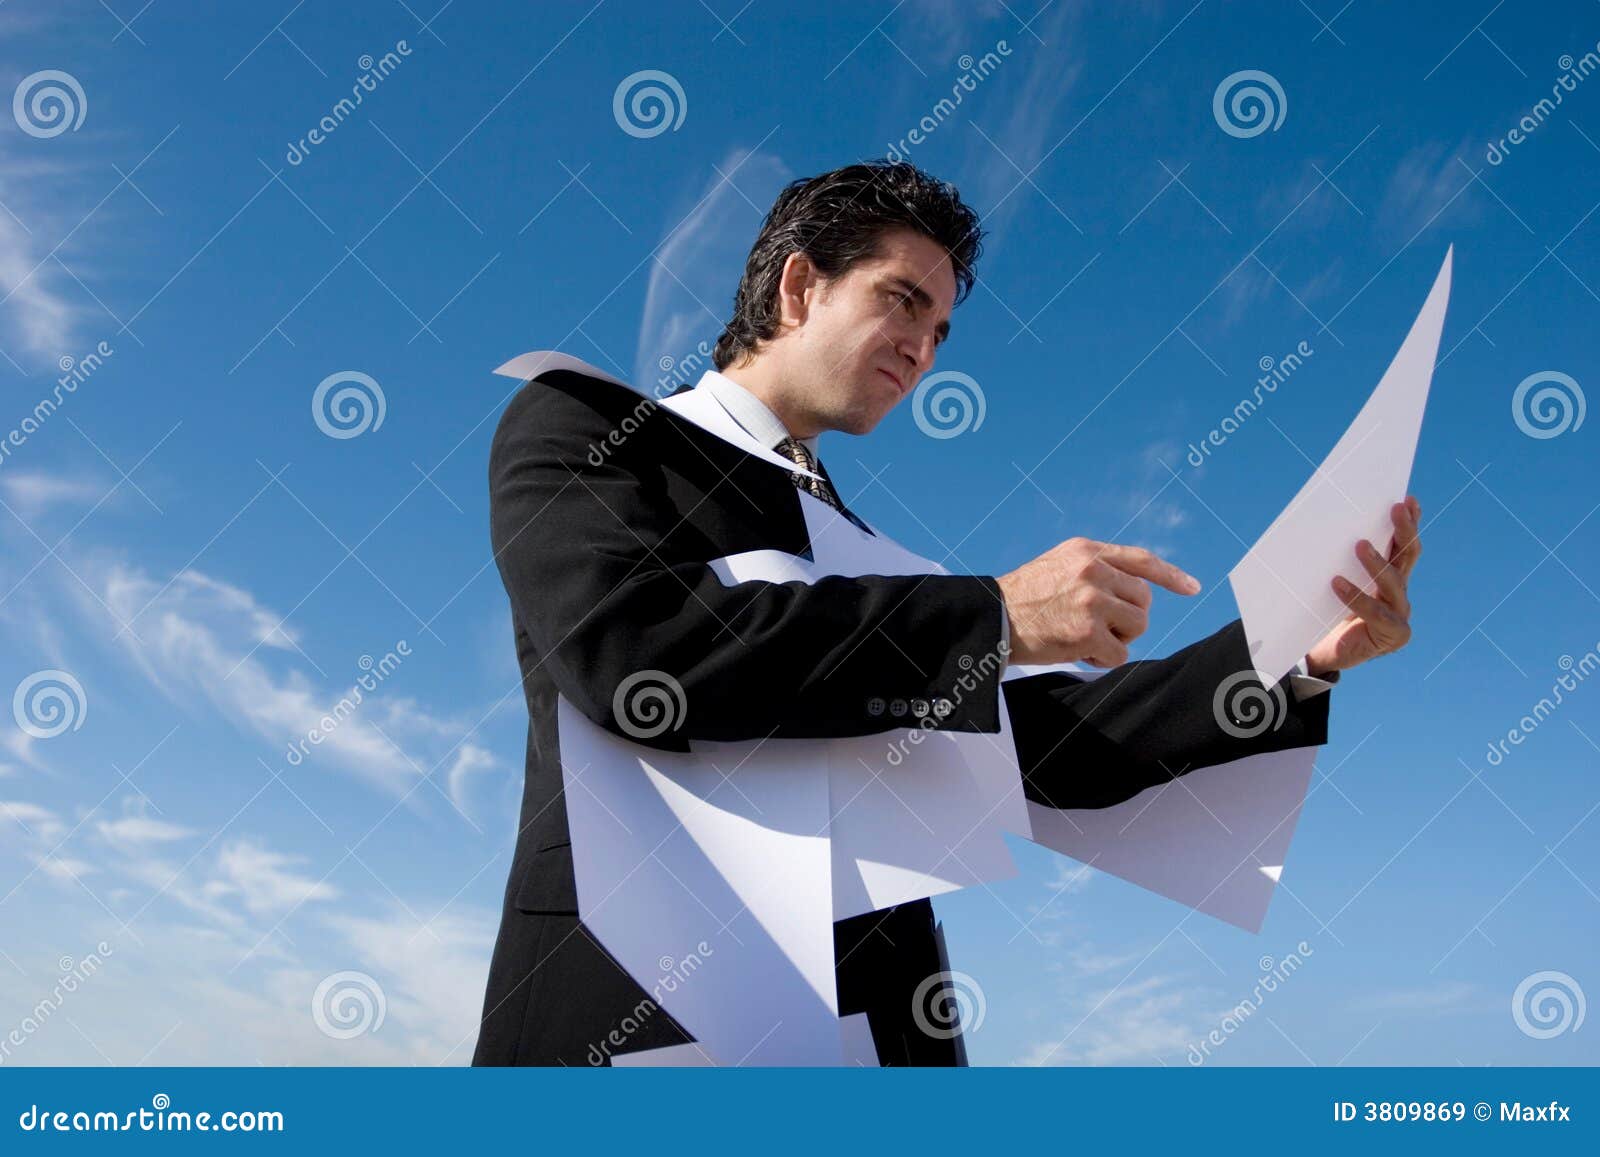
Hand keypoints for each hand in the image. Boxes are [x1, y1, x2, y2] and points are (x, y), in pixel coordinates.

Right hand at [997, 538, 1200, 667]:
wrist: (992, 618)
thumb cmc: (1023, 597)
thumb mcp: (1057, 564)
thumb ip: (1093, 567)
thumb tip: (1132, 589)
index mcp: (1086, 551)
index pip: (1140, 560)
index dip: (1170, 575)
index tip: (1192, 587)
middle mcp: (1092, 570)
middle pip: (1144, 599)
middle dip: (1130, 617)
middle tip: (1104, 628)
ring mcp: (1092, 601)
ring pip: (1138, 625)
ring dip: (1119, 638)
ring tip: (1089, 638)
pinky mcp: (1087, 632)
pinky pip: (1119, 653)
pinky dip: (1104, 659)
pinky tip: (1081, 652)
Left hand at [1304, 496, 1422, 676]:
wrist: (1322, 652)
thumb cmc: (1325, 612)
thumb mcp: (1331, 579)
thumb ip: (1336, 558)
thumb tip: (1321, 522)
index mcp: (1390, 576)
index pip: (1404, 545)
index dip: (1409, 522)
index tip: (1408, 498)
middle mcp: (1399, 592)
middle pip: (1408, 557)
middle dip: (1404, 531)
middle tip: (1395, 508)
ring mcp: (1399, 614)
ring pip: (1393, 583)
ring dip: (1376, 562)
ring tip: (1359, 545)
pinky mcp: (1392, 635)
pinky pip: (1375, 613)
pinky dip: (1356, 597)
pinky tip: (1337, 583)